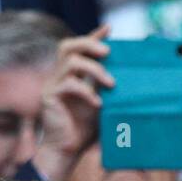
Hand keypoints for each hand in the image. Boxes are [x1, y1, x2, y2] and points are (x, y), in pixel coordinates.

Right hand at [37, 24, 112, 180]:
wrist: (67, 150)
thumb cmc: (85, 130)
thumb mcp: (102, 106)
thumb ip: (107, 91)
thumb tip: (132, 80)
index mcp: (73, 75)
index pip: (80, 49)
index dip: (94, 37)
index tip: (110, 30)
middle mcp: (60, 75)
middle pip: (68, 46)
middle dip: (89, 44)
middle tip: (108, 53)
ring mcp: (53, 84)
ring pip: (70, 61)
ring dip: (94, 69)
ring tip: (111, 84)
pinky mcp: (50, 96)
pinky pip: (69, 84)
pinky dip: (86, 92)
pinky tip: (98, 104)